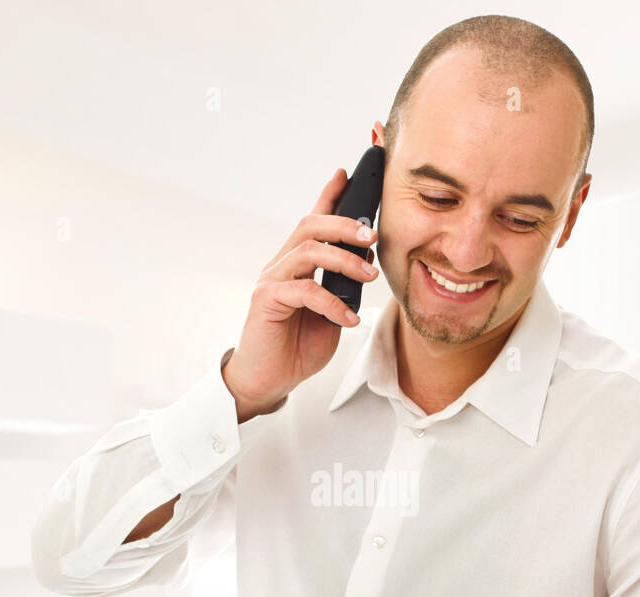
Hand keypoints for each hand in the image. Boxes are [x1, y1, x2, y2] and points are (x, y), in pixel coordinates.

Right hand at [222, 168, 378, 420]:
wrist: (267, 381)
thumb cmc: (297, 348)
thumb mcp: (331, 315)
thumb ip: (342, 291)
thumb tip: (363, 271)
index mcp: (297, 265)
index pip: (313, 221)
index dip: (329, 195)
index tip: (348, 173)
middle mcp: (281, 266)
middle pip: (310, 226)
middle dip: (345, 224)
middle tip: (373, 236)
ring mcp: (271, 281)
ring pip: (308, 251)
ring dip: (344, 260)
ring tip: (368, 277)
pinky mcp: (266, 301)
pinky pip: (304, 290)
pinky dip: (332, 303)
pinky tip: (348, 318)